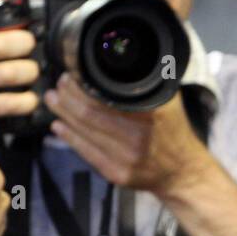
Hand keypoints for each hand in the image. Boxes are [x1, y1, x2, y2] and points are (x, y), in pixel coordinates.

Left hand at [46, 75, 212, 199]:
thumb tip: (123, 61)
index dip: (81, 87)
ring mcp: (124, 159)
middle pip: (88, 115)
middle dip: (67, 98)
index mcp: (149, 115)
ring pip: (83, 133)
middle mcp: (136, 137)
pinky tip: (59, 126)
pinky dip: (68, 137)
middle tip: (58, 86)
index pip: (103, 99)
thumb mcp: (169, 100)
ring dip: (63, 115)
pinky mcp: (115, 174)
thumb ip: (148, 83)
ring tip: (54, 100)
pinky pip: (86, 153)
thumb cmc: (175, 130)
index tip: (71, 75)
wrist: (183, 170)